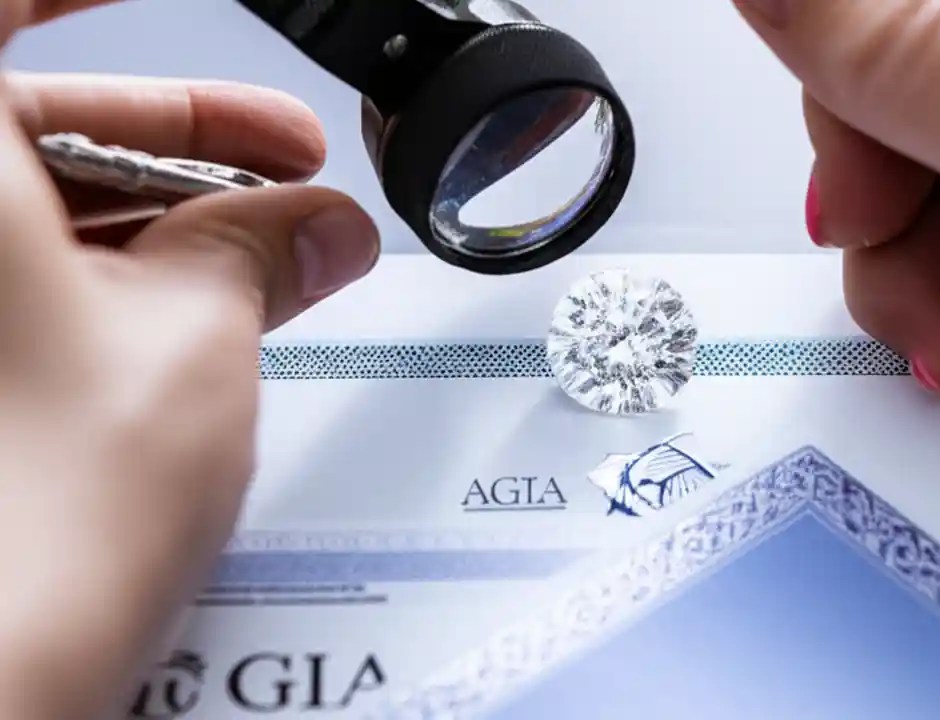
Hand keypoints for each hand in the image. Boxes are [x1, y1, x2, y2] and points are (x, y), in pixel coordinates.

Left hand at [0, 2, 378, 716]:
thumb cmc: (31, 522)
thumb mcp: (193, 338)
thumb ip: (259, 249)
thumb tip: (313, 221)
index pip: (17, 13)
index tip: (167, 5)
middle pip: (35, 120)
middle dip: (185, 142)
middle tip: (292, 164)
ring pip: (35, 214)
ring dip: (165, 224)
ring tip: (283, 255)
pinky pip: (21, 290)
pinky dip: (114, 288)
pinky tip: (209, 312)